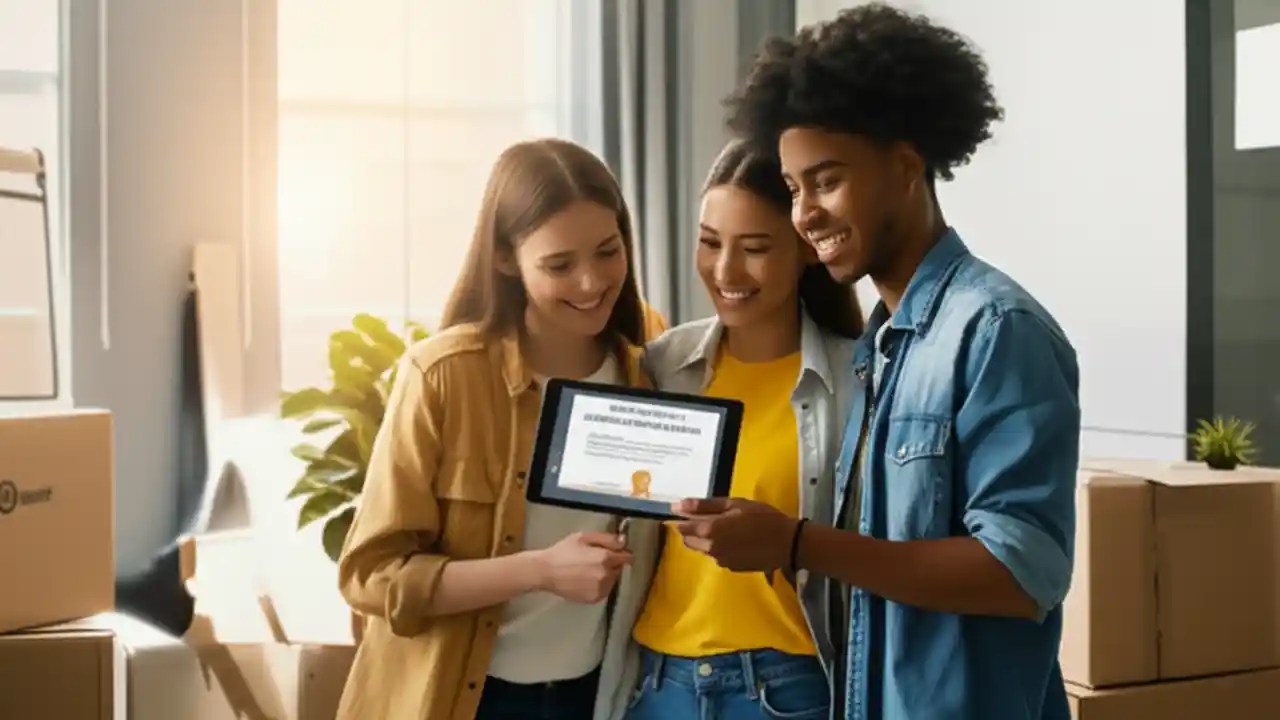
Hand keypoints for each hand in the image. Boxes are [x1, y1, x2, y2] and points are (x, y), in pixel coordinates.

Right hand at [535, 531, 632, 603]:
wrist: (546, 572)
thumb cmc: (563, 552)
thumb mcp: (584, 537)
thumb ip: (607, 538)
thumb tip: (623, 542)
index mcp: (605, 558)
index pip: (627, 557)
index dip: (621, 553)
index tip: (615, 552)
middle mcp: (606, 575)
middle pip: (619, 569)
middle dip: (612, 564)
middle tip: (594, 560)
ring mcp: (601, 589)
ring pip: (612, 580)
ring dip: (606, 576)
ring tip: (587, 571)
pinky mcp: (594, 599)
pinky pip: (604, 590)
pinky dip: (598, 586)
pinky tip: (584, 580)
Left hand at [670, 498, 796, 572]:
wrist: (787, 543)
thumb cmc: (762, 517)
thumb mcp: (734, 504)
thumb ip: (704, 505)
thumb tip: (678, 506)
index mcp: (709, 531)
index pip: (681, 527)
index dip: (681, 518)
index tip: (687, 511)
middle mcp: (710, 549)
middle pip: (689, 540)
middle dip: (693, 529)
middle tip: (712, 517)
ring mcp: (720, 560)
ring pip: (702, 548)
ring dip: (706, 538)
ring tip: (727, 527)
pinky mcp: (730, 568)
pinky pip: (717, 555)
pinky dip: (720, 547)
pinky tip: (737, 539)